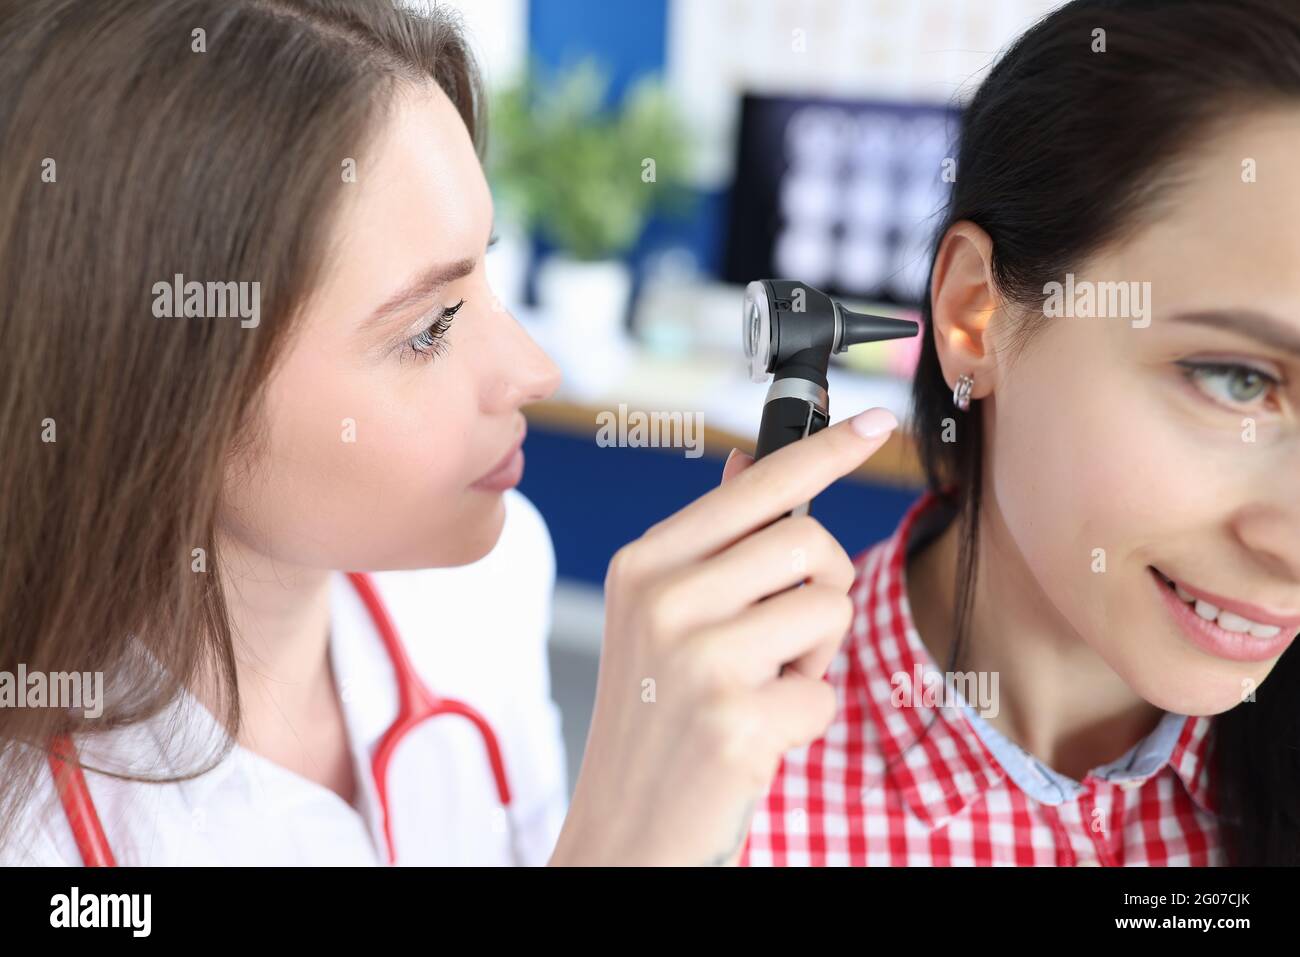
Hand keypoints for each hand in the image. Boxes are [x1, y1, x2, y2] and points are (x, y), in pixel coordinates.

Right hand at [550, 407, 898, 865]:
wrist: (623, 827)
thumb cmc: (653, 716)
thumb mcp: (658, 616)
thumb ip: (710, 541)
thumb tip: (749, 461)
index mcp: (645, 564)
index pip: (756, 486)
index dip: (826, 450)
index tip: (877, 423)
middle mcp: (663, 599)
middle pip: (809, 542)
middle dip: (820, 590)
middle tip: (781, 638)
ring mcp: (697, 658)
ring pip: (827, 609)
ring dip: (812, 658)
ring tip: (757, 688)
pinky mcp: (736, 719)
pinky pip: (824, 692)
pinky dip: (803, 719)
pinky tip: (755, 735)